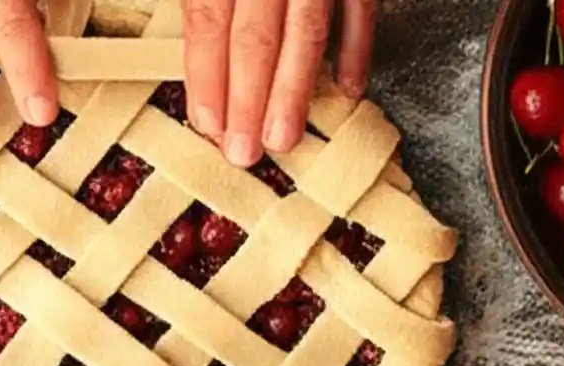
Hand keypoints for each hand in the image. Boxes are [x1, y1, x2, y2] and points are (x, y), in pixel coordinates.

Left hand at [183, 0, 376, 166]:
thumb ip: (208, 5)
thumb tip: (202, 74)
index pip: (209, 21)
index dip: (207, 77)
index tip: (209, 125)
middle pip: (256, 38)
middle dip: (248, 102)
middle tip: (243, 152)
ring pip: (306, 33)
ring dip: (294, 92)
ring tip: (283, 139)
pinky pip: (361, 8)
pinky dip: (356, 50)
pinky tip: (347, 90)